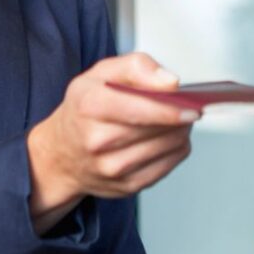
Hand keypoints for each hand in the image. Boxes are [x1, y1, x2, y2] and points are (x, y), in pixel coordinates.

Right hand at [26, 53, 194, 231]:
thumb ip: (137, 66)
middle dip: (180, 118)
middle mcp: (97, 140)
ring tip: (178, 121)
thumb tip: (170, 82)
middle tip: (188, 107)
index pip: (139, 109)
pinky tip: (168, 139)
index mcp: (90, 105)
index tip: (192, 105)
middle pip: (157, 129)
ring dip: (180, 133)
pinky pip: (167, 167)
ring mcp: (111, 168)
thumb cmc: (84, 109)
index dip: (171, 108)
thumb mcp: (100, 73)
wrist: (61, 154)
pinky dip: (175, 151)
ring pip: (167, 148)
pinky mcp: (126, 187)